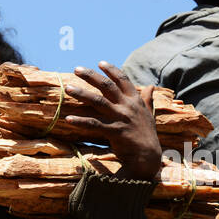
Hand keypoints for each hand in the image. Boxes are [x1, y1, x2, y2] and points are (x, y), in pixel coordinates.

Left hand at [63, 62, 162, 180]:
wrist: (148, 155)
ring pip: (98, 101)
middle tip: (77, 69)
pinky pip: (94, 124)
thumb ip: (147, 98)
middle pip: (107, 86)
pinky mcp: (114, 131)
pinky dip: (80, 121)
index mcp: (135, 100)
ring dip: (82, 94)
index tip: (100, 62)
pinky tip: (68, 119)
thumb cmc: (146, 134)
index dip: (111, 70)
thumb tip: (151, 86)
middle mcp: (128, 106)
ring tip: (68, 88)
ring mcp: (121, 118)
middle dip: (91, 76)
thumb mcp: (148, 113)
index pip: (123, 80)